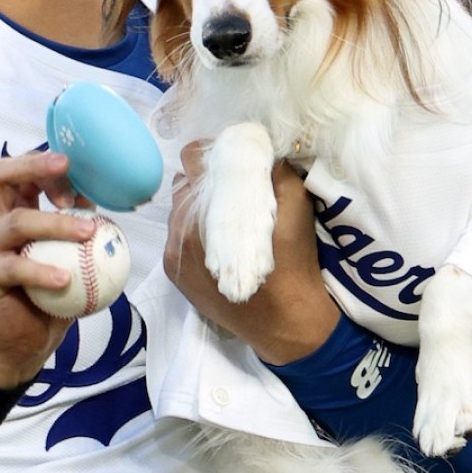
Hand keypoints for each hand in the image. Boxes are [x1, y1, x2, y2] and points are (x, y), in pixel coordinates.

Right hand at [0, 151, 91, 388]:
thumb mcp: (67, 256)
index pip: (17, 171)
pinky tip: (65, 278)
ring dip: (56, 223)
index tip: (74, 169)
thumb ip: (76, 226)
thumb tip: (100, 196)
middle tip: (66, 167)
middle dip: (33, 165)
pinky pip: (14, 268)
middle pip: (0, 176)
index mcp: (7, 212)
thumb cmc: (47, 296)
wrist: (22, 343)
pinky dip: (42, 270)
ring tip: (88, 232)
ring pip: (16, 222)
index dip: (43, 163)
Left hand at [166, 141, 338, 364]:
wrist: (286, 323)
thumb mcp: (297, 206)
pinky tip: (218, 242)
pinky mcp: (174, 272)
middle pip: (184, 183)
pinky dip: (193, 232)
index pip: (194, 157)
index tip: (235, 159)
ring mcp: (174, 252)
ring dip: (198, 206)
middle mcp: (181, 226)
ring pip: (178, 210)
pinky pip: (176, 237)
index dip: (215, 152)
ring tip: (226, 217)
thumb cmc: (293, 262)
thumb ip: (276, 169)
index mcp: (208, 205)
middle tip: (233, 188)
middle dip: (205, 179)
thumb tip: (260, 149)